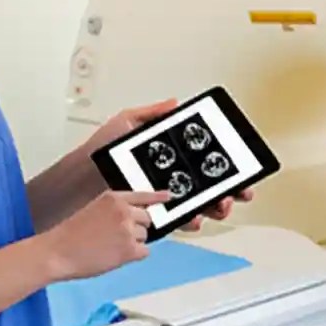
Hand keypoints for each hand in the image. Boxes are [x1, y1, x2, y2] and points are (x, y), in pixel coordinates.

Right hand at [40, 190, 167, 280]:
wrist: (57, 252)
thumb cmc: (70, 235)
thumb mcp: (93, 210)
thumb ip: (115, 210)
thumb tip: (134, 219)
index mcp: (113, 198)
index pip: (142, 195)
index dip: (157, 197)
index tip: (168, 196)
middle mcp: (124, 211)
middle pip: (147, 219)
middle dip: (137, 228)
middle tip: (116, 237)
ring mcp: (128, 230)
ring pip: (145, 237)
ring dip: (133, 243)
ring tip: (109, 246)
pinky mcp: (129, 249)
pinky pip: (144, 252)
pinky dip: (133, 256)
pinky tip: (114, 255)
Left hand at [86, 97, 256, 233]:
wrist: (83, 176)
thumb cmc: (101, 150)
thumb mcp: (127, 123)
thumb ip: (152, 114)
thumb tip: (174, 104)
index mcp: (172, 158)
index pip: (206, 164)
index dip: (226, 168)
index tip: (242, 172)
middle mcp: (174, 179)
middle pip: (212, 188)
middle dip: (231, 192)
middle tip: (237, 193)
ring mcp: (166, 199)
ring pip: (202, 207)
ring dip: (217, 208)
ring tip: (220, 205)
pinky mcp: (156, 215)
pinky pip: (180, 221)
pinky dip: (192, 221)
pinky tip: (195, 217)